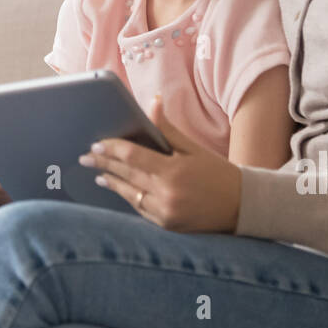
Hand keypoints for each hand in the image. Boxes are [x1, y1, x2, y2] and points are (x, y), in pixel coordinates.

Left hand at [79, 94, 241, 232]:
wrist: (242, 207)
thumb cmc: (217, 173)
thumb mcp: (194, 148)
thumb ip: (168, 129)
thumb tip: (153, 102)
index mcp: (174, 170)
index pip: (133, 157)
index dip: (111, 150)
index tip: (96, 144)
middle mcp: (167, 194)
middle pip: (126, 175)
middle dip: (103, 164)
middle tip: (85, 157)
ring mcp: (165, 213)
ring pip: (130, 194)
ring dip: (112, 182)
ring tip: (97, 174)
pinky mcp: (166, 225)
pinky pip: (140, 209)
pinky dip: (128, 197)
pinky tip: (119, 188)